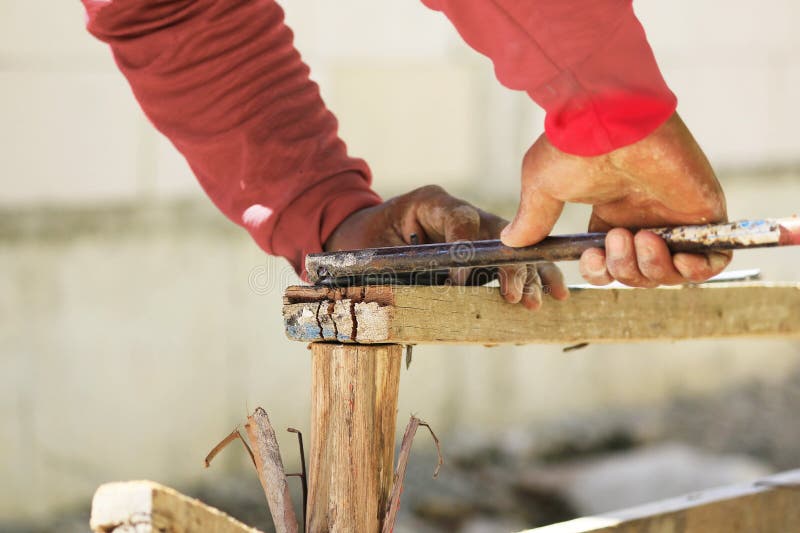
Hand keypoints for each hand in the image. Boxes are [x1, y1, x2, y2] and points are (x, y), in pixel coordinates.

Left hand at [325, 185, 568, 309]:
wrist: (360, 238)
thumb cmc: (362, 243)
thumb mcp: (371, 253)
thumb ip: (399, 267)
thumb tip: (435, 296)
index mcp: (429, 202)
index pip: (460, 218)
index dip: (467, 250)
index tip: (462, 282)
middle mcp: (458, 212)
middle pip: (496, 234)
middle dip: (511, 267)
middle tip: (515, 297)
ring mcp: (474, 229)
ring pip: (512, 248)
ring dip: (528, 275)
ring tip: (538, 302)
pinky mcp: (480, 250)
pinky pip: (510, 261)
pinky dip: (531, 277)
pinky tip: (554, 295)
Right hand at [501, 112, 730, 286]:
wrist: (611, 118)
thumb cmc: (576, 144)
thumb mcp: (543, 187)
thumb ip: (532, 219)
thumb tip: (509, 241)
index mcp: (609, 215)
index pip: (610, 265)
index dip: (601, 272)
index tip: (591, 256)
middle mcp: (642, 217)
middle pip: (639, 274)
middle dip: (624, 271)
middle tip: (617, 238)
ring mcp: (674, 216)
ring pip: (671, 273)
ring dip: (651, 269)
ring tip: (641, 237)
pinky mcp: (704, 213)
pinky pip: (711, 261)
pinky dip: (696, 270)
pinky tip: (678, 258)